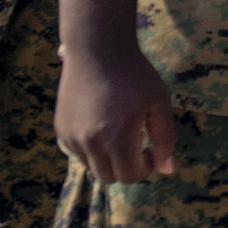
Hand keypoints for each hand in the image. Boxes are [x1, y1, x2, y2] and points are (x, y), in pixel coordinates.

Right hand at [55, 46, 176, 183]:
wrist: (97, 50)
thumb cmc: (135, 75)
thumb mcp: (159, 103)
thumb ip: (165, 138)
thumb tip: (166, 170)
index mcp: (117, 138)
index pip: (130, 176)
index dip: (146, 168)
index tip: (151, 148)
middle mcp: (90, 143)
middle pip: (109, 178)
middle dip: (127, 167)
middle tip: (137, 142)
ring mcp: (71, 137)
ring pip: (92, 167)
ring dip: (108, 159)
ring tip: (119, 130)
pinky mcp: (61, 129)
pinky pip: (78, 152)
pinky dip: (92, 148)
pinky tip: (102, 123)